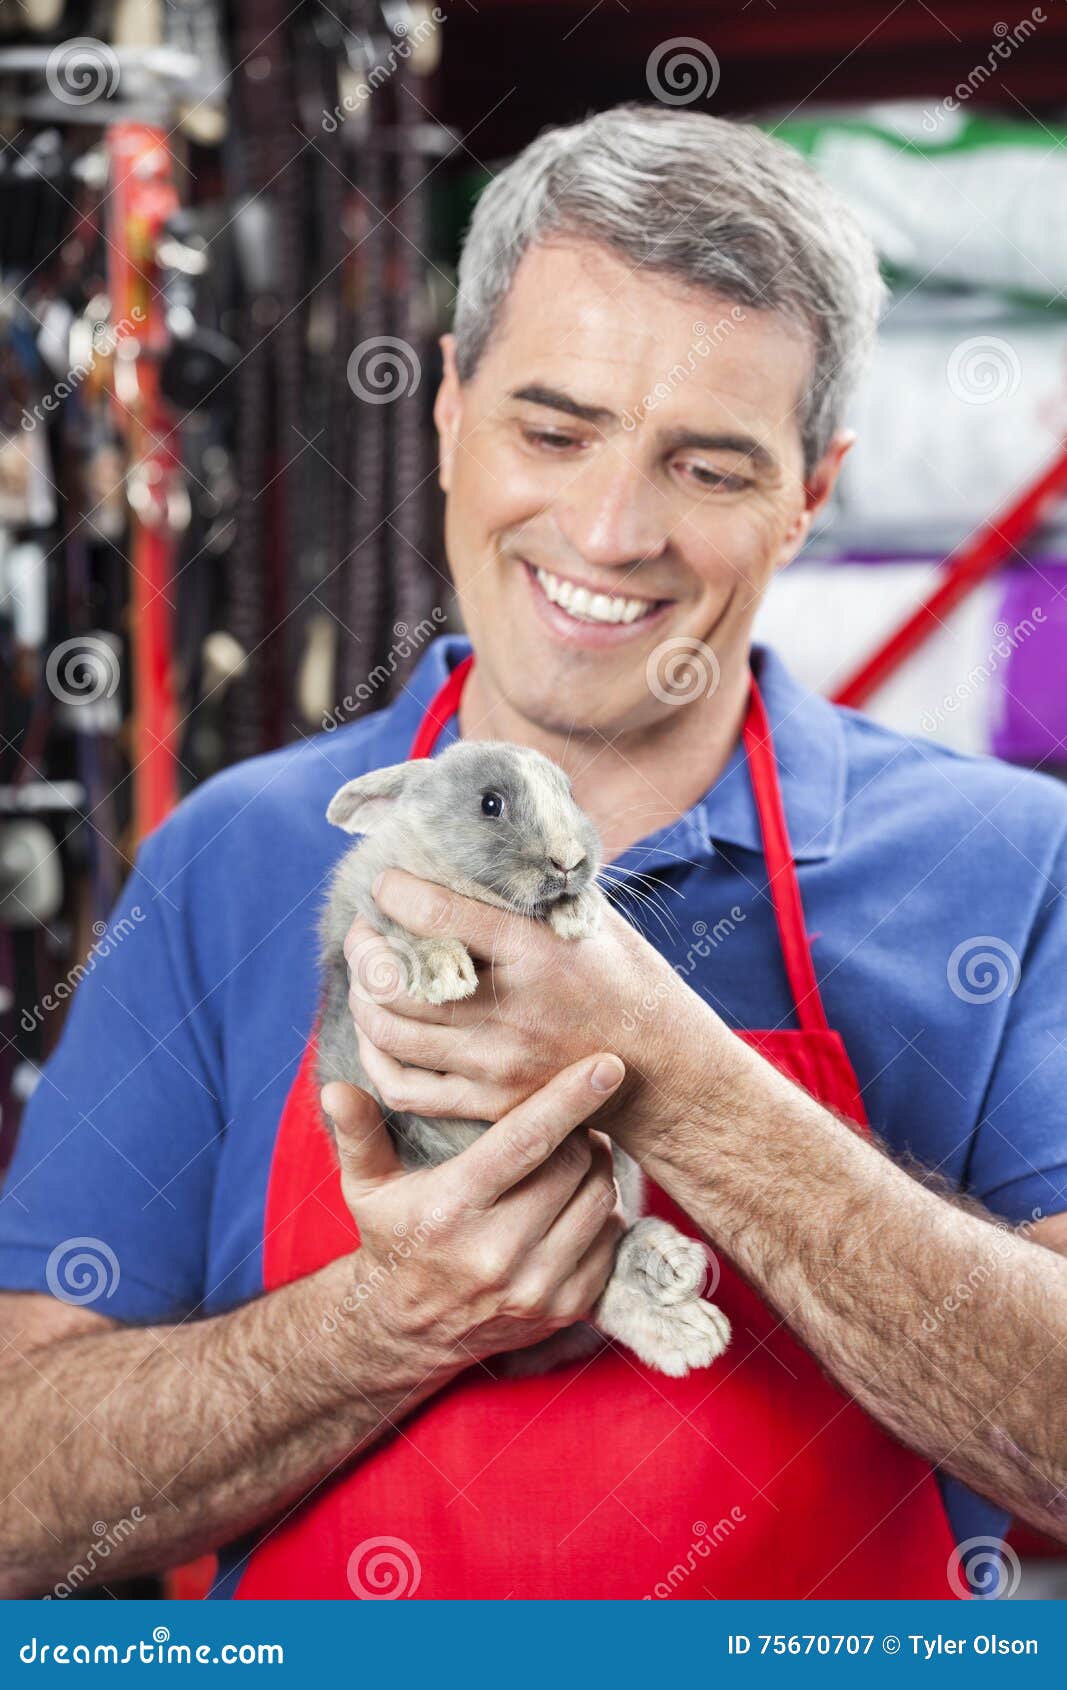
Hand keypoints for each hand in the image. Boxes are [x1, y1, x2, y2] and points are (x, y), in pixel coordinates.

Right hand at [321, 1053, 627, 1376]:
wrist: (407, 1332)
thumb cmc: (392, 1238)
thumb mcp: (367, 1187)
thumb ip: (360, 1133)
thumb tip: (336, 1090)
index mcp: (451, 1210)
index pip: (525, 1142)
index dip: (569, 1099)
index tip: (606, 1063)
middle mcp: (497, 1252)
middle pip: (573, 1166)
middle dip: (581, 1132)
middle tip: (570, 1119)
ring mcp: (535, 1288)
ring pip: (600, 1200)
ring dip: (597, 1168)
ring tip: (576, 1153)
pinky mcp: (564, 1310)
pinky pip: (611, 1242)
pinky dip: (603, 1212)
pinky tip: (576, 1201)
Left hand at [343, 869, 724, 1153]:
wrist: (660, 1065)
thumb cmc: (622, 977)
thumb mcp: (586, 918)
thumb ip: (535, 887)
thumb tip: (483, 842)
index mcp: (536, 953)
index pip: (440, 916)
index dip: (395, 893)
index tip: (385, 883)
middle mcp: (511, 1011)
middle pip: (397, 981)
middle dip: (363, 949)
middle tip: (363, 932)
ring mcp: (498, 1064)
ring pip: (390, 1032)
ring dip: (363, 998)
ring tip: (367, 978)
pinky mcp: (491, 1103)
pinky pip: (405, 1087)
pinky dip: (376, 1056)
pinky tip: (378, 1031)